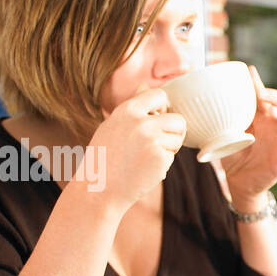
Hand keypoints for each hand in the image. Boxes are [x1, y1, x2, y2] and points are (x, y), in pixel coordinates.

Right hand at [86, 87, 185, 213]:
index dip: (165, 108)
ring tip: (146, 158)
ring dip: (169, 149)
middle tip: (160, 145)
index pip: (160, 95)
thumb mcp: (112, 125)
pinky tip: (145, 169)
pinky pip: (172, 157)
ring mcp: (152, 139)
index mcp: (127, 110)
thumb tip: (144, 86)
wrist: (98, 189)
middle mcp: (141, 122)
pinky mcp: (160, 158)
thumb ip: (133, 109)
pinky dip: (163, 164)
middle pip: (178, 120)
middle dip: (175, 133)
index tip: (159, 121)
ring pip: (177, 139)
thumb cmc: (105, 158)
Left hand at [217, 64, 276, 202]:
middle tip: (262, 96)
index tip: (254, 83)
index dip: (269, 90)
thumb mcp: (232, 128)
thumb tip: (229, 87)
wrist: (235, 180)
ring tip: (272, 113)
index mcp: (266, 119)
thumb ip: (236, 108)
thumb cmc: (234, 152)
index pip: (276, 98)